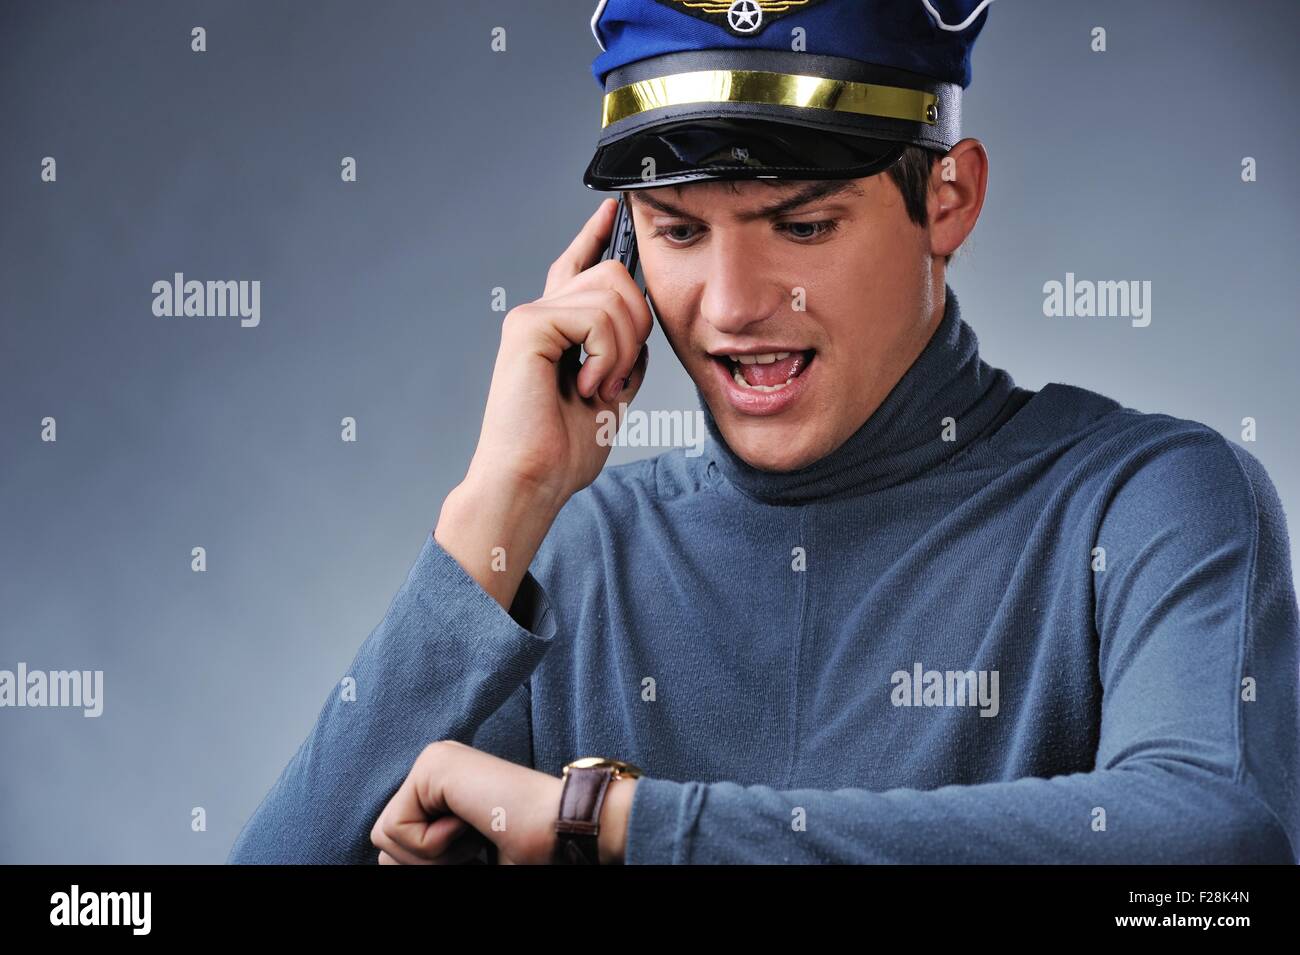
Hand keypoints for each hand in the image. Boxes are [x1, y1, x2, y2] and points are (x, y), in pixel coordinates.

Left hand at [370, 741, 637, 864]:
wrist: (561, 832)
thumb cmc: (522, 850)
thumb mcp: (458, 855)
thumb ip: (427, 848)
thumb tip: (385, 863)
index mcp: (441, 788)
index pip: (394, 841)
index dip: (429, 864)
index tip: (474, 852)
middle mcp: (433, 769)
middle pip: (383, 840)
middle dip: (423, 863)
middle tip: (471, 848)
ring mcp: (432, 762)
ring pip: (383, 836)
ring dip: (430, 856)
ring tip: (472, 835)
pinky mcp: (432, 765)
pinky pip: (396, 827)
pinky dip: (431, 845)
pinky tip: (469, 824)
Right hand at [470, 198, 652, 509]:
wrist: (532, 481)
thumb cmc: (562, 451)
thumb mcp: (610, 393)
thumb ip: (622, 352)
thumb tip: (640, 317)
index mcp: (556, 328)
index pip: (576, 265)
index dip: (597, 234)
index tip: (615, 208)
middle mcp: (539, 314)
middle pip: (616, 276)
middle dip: (637, 327)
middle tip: (616, 378)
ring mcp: (531, 317)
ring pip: (614, 294)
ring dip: (623, 351)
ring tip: (596, 388)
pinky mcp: (528, 327)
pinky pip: (596, 318)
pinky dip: (607, 358)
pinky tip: (586, 386)